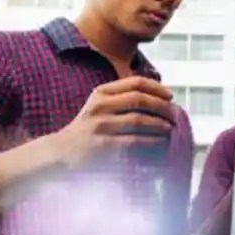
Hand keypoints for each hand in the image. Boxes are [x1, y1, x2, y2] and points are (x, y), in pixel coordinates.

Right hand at [47, 76, 176, 168]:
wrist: (60, 152)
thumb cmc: (87, 129)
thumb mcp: (98, 106)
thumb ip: (121, 99)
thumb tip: (157, 96)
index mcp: (101, 93)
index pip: (135, 82)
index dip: (157, 88)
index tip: (170, 96)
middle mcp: (100, 106)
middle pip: (140, 99)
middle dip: (162, 106)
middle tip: (174, 115)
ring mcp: (100, 125)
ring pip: (139, 120)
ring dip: (160, 124)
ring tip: (171, 129)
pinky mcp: (102, 145)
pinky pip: (134, 140)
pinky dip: (151, 141)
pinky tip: (161, 143)